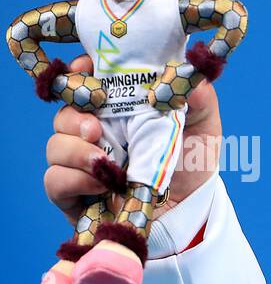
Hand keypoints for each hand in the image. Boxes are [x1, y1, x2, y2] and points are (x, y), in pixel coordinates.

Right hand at [44, 54, 221, 225]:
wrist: (190, 212)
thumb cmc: (192, 167)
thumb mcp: (204, 129)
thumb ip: (200, 100)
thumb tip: (184, 75)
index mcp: (117, 111)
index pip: (84, 84)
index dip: (79, 73)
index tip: (84, 71)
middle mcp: (94, 133)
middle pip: (63, 114)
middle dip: (73, 118)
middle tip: (95, 129)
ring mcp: (81, 164)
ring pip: (55, 146)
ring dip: (76, 151)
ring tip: (106, 163)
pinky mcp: (74, 194)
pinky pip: (54, 180)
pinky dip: (74, 180)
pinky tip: (101, 185)